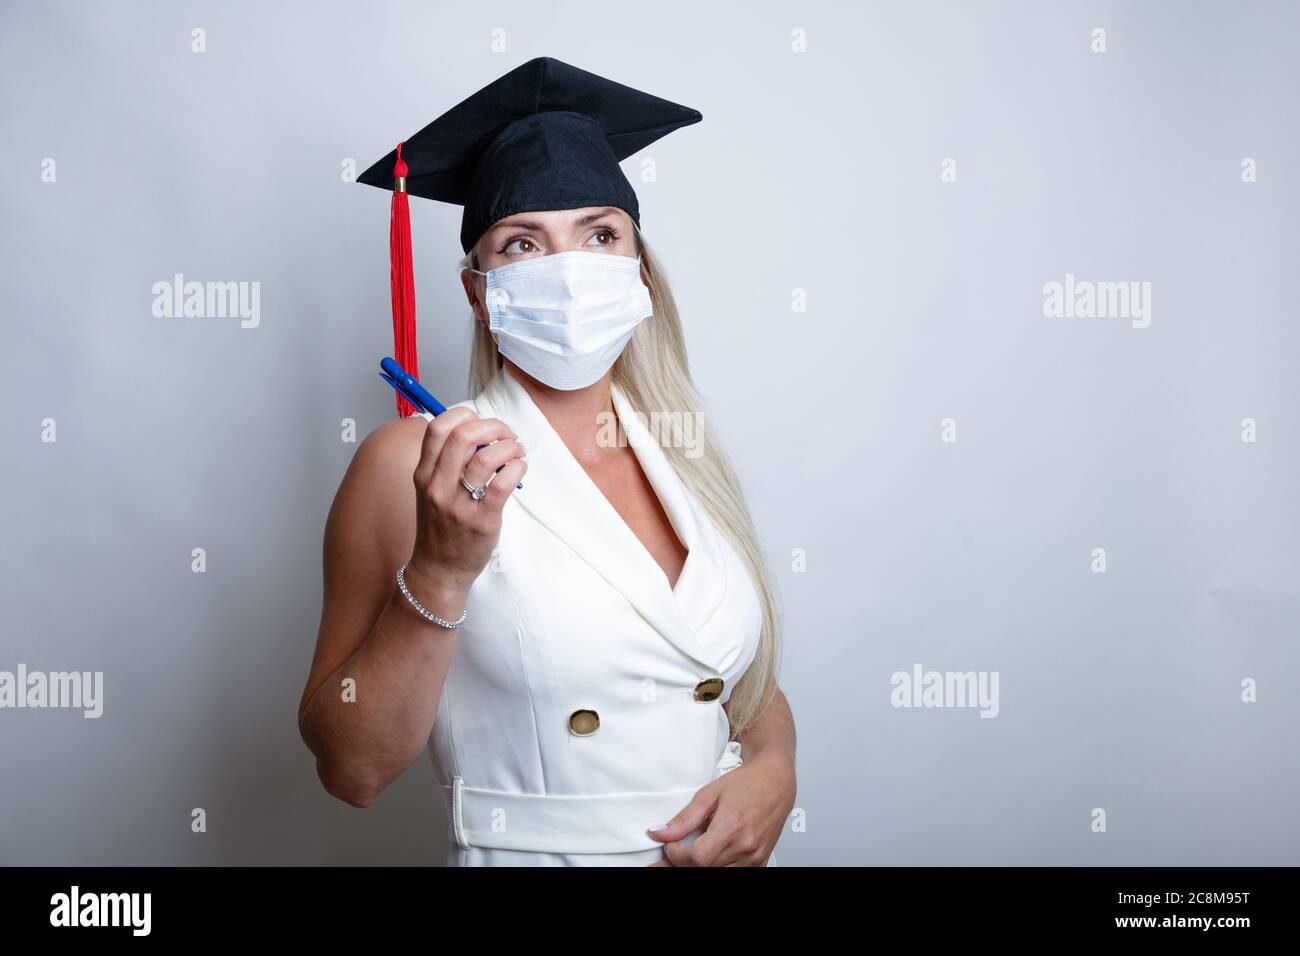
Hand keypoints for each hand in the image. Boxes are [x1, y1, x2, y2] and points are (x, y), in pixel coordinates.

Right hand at [407, 408, 527, 589]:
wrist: (439, 570)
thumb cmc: (441, 526)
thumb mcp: (431, 489)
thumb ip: (449, 460)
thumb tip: (480, 430)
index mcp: (424, 474)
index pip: (437, 428)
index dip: (463, 415)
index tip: (480, 422)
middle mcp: (438, 486)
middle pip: (462, 436)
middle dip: (492, 426)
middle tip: (506, 434)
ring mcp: (459, 505)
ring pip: (486, 457)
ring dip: (509, 446)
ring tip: (516, 451)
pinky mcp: (482, 521)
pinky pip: (503, 483)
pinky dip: (517, 467)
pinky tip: (519, 468)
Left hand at [645, 751, 794, 865]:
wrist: (776, 782)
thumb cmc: (748, 783)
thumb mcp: (710, 794)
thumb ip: (685, 818)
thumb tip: (661, 833)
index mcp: (733, 826)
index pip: (697, 858)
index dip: (676, 856)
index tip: (670, 846)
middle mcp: (746, 845)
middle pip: (704, 868)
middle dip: (683, 862)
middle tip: (673, 851)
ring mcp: (755, 857)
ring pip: (717, 873)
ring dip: (699, 865)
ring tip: (692, 850)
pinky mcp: (760, 862)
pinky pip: (733, 874)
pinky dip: (717, 866)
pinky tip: (711, 855)